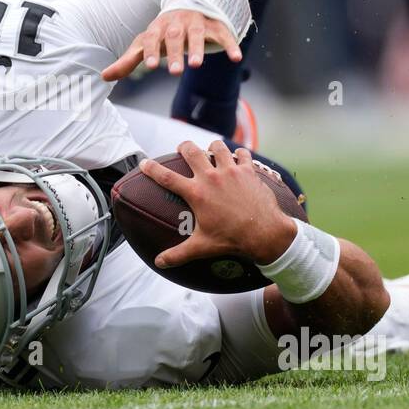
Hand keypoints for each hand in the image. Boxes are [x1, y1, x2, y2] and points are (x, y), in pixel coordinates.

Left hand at [101, 10, 241, 81]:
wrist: (191, 1)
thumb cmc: (163, 31)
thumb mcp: (146, 43)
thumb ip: (127, 61)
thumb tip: (103, 77)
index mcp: (158, 27)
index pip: (152, 38)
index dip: (152, 51)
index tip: (151, 65)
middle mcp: (177, 23)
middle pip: (175, 37)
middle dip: (175, 53)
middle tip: (175, 72)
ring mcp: (197, 22)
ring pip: (198, 34)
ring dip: (199, 48)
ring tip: (197, 65)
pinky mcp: (216, 25)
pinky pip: (224, 34)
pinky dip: (230, 45)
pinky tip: (236, 58)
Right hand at [140, 140, 296, 268]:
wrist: (264, 233)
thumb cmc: (231, 240)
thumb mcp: (201, 247)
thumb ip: (178, 254)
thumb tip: (159, 262)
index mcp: (196, 193)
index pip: (167, 177)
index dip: (152, 169)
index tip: (144, 163)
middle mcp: (211, 177)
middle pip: (191, 152)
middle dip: (184, 147)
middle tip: (181, 148)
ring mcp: (231, 171)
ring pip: (218, 147)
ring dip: (213, 146)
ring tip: (211, 149)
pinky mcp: (248, 171)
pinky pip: (242, 154)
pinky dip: (239, 154)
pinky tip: (239, 157)